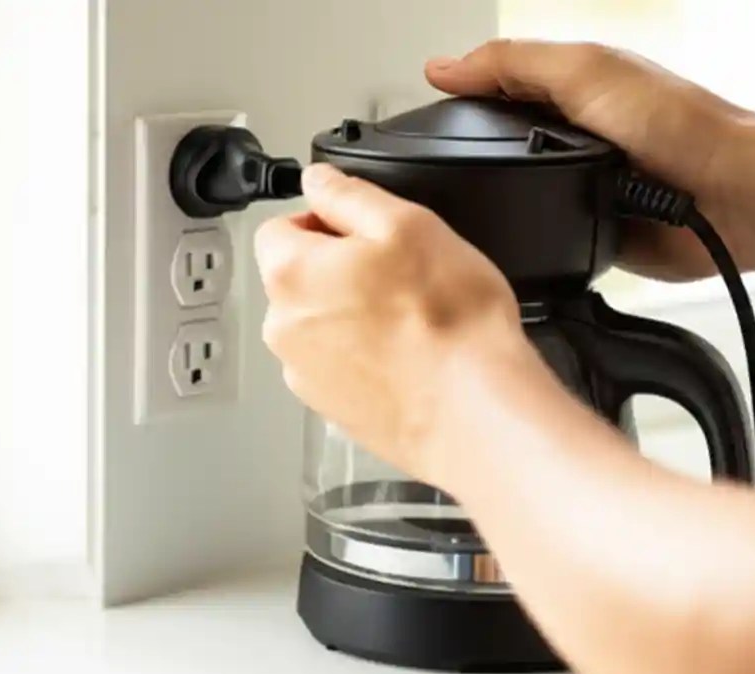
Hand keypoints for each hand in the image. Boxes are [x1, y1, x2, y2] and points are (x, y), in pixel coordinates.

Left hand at [255, 164, 538, 486]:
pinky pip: (339, 364)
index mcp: (290, 274)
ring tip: (410, 321)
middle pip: (299, 278)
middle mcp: (283, 328)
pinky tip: (408, 356)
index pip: (280, 226)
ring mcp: (304, 375)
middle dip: (340, 270)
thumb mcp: (408, 224)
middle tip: (400, 275)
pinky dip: (365, 356)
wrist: (474, 411)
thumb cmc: (448, 322)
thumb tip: (319, 181)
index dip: (326, 221)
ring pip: (320, 323)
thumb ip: (349, 195)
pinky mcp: (331, 408)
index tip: (366, 233)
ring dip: (353, 314)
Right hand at [426, 39, 754, 280]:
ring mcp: (579, 189)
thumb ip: (511, 65)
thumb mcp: (583, 71)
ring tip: (483, 207)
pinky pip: (543, 244)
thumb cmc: (679, 125)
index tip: (416, 115)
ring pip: (514, 200)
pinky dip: (535, 242)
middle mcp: (571, 138)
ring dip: (503, 206)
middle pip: (495, 151)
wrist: (729, 198)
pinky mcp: (589, 237)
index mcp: (567, 91)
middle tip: (439, 174)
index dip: (455, 102)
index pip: (491, 92)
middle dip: (471, 163)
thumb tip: (444, 67)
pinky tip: (527, 238)